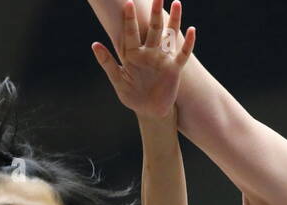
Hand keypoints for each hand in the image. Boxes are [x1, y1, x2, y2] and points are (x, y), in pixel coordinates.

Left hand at [92, 0, 195, 118]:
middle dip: (155, 12)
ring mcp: (163, 59)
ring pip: (170, 35)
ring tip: (177, 3)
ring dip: (174, 20)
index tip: (128, 3)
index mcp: (134, 54)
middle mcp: (150, 52)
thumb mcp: (117, 80)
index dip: (130, 19)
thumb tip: (94, 44)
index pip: (132, 33)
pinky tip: (192, 30)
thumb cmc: (132, 96)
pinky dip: (188, 43)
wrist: (149, 111)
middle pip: (153, 28)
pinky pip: (182, 54)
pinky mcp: (174, 69)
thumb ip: (107, 62)